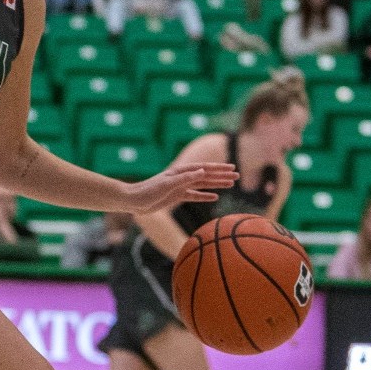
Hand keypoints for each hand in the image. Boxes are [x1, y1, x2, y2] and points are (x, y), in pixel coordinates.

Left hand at [122, 163, 239, 213]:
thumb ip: (185, 178)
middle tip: (237, 176)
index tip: (232, 169)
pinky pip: (194, 195)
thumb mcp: (168, 185)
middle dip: (222, 175)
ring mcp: (179, 187)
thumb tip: (202, 171)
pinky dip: (204, 196)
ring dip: (216, 184)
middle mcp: (182, 177)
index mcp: (181, 172)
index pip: (204, 169)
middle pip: (206, 175)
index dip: (219, 169)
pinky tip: (215, 197)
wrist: (133, 201)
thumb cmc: (148, 191)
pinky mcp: (176, 196)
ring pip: (202, 184)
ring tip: (231, 184)